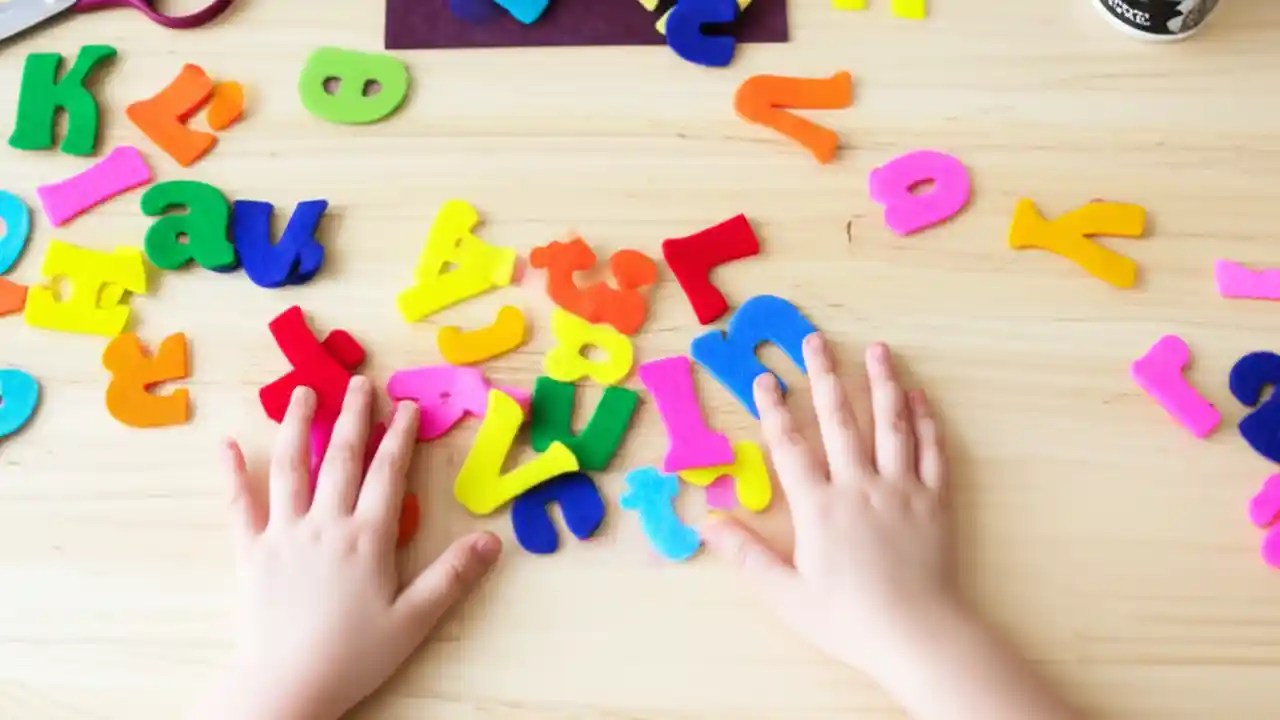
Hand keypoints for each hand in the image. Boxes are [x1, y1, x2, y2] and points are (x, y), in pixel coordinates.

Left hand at [195, 378, 502, 719]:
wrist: (287, 685)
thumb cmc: (353, 656)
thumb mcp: (413, 620)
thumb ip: (451, 577)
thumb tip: (492, 542)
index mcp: (367, 538)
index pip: (387, 473)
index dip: (399, 436)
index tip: (406, 406)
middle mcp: (325, 524)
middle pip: (341, 458)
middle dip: (353, 416)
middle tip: (360, 383)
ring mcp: (283, 534)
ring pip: (290, 468)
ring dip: (297, 426)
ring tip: (302, 393)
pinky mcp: (250, 552)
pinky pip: (239, 505)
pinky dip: (232, 473)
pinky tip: (227, 445)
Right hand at [702, 335, 955, 676]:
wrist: (918, 635)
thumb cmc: (848, 619)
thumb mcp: (786, 594)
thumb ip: (747, 555)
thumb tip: (708, 524)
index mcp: (819, 508)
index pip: (790, 447)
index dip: (774, 410)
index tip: (764, 378)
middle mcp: (859, 487)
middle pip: (839, 420)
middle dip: (824, 376)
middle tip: (814, 340)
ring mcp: (901, 490)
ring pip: (891, 425)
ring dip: (882, 384)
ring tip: (877, 350)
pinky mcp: (935, 501)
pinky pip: (931, 451)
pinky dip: (925, 421)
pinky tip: (917, 397)